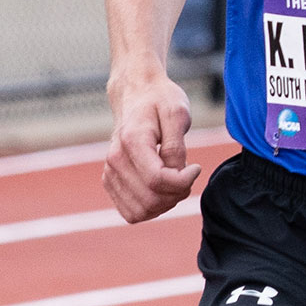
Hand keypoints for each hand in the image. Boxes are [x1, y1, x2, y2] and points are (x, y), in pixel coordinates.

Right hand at [102, 72, 200, 222]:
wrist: (136, 93)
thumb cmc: (159, 100)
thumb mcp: (177, 113)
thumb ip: (176, 147)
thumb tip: (177, 174)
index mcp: (131, 141)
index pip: (157, 179)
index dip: (183, 181)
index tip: (196, 167)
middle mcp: (115, 160)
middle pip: (150, 200)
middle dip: (176, 195)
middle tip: (187, 176)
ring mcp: (110, 172)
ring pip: (140, 211)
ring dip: (164, 204)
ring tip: (175, 183)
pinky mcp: (110, 181)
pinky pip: (131, 212)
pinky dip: (151, 208)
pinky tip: (162, 190)